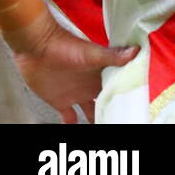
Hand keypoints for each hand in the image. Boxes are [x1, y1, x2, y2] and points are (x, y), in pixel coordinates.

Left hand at [12, 18, 137, 122]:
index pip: (119, 91)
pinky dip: (72, 124)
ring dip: (95, 120)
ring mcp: (77, 94)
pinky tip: (76, 128)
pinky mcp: (60, 101)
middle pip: (107, 103)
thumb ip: (112, 55)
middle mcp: (93, 86)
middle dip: (112, 112)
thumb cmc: (65, 46)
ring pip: (91, 112)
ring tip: (103, 125)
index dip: (126, 100)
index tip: (133, 109)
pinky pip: (69, 117)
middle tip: (119, 121)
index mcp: (103, 76)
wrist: (38, 47)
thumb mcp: (92, 53)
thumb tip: (136, 50)